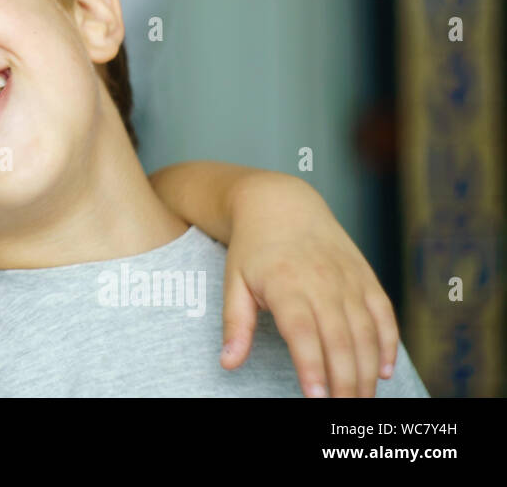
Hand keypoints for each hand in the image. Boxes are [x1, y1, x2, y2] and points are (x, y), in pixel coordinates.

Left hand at [221, 173, 397, 396]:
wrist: (282, 204)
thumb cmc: (252, 249)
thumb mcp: (234, 282)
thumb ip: (235, 324)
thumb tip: (228, 363)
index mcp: (286, 284)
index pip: (302, 333)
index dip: (311, 367)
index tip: (316, 397)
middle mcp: (322, 282)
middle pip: (339, 339)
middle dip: (344, 381)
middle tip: (342, 412)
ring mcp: (348, 279)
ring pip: (366, 332)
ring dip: (366, 370)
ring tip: (361, 401)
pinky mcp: (365, 277)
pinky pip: (383, 315)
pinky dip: (388, 344)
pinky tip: (384, 371)